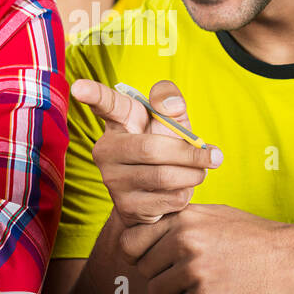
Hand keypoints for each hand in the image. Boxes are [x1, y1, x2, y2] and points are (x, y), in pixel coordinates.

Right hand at [71, 78, 220, 227]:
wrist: (156, 193)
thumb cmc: (163, 144)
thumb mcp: (169, 118)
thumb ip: (170, 100)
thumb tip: (171, 107)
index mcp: (118, 120)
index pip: (104, 103)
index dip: (91, 93)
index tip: (78, 87)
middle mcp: (106, 149)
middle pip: (152, 149)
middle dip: (189, 154)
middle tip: (215, 156)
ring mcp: (111, 180)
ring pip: (163, 177)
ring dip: (193, 174)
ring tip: (200, 171)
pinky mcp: (125, 207)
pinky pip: (168, 200)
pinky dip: (186, 193)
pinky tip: (182, 189)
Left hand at [118, 204, 293, 293]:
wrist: (293, 258)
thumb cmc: (257, 237)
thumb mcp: (215, 214)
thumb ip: (181, 221)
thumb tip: (148, 232)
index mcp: (183, 219)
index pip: (131, 241)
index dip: (139, 255)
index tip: (152, 262)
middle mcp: (184, 242)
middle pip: (143, 270)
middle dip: (161, 276)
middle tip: (185, 278)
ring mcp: (194, 272)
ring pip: (156, 293)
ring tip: (199, 289)